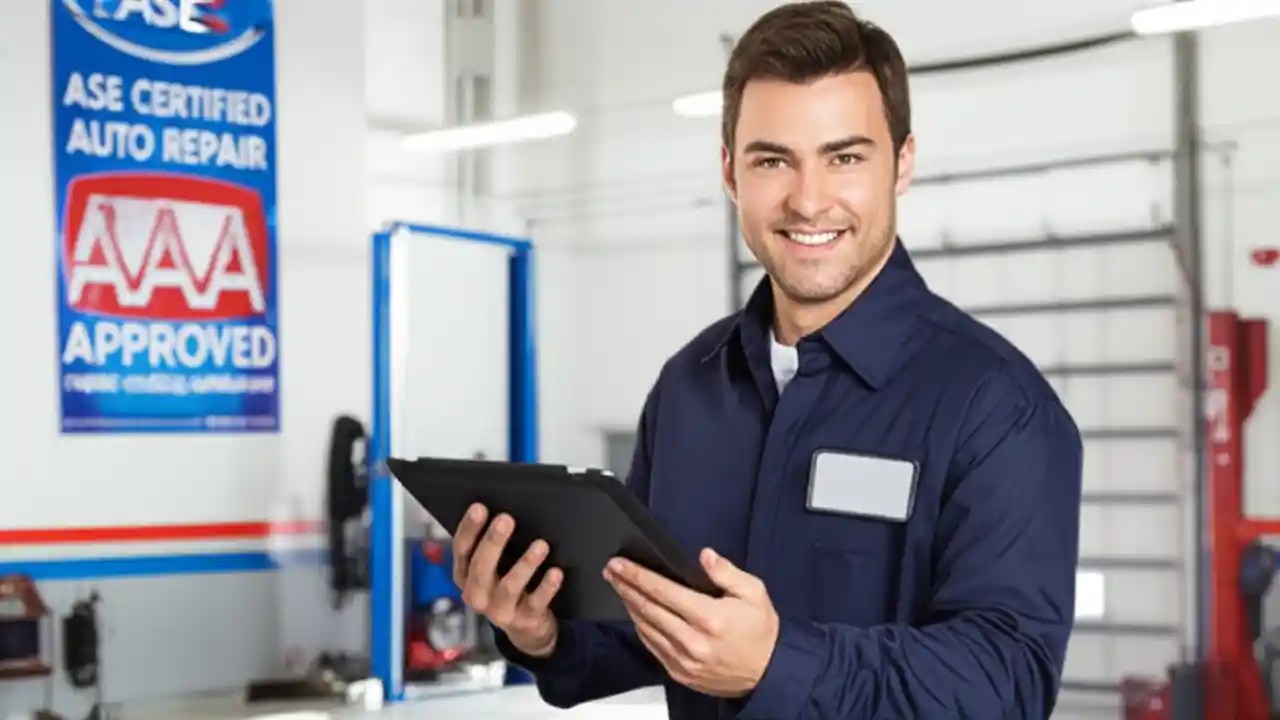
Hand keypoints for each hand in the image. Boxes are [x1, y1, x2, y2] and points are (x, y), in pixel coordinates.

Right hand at [448, 503, 563, 657]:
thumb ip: (494, 544)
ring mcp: (500, 610)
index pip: (462, 550)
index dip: (469, 529)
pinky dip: (546, 587)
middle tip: (506, 519)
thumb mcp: (494, 567)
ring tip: (541, 545)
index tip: (479, 508)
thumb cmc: (507, 585)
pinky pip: (536, 602)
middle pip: (481, 568)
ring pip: (509, 587)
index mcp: (466, 576)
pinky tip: (556, 572)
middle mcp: (478, 595)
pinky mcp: (525, 619)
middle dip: (493, 542)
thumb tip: (504, 511)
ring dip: (525, 564)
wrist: (526, 627)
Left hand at [603, 547, 778, 697]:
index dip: (637, 576)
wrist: (770, 673)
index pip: (662, 591)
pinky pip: (652, 647)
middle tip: (610, 571)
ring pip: (646, 629)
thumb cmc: (762, 631)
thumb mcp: (754, 592)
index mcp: (709, 617)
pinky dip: (641, 628)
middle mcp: (692, 640)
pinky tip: (636, 614)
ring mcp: (684, 660)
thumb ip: (726, 572)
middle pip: (648, 609)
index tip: (619, 564)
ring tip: (619, 588)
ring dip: (629, 606)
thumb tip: (704, 555)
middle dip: (625, 587)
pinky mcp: (680, 673)